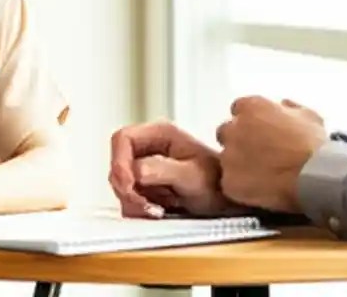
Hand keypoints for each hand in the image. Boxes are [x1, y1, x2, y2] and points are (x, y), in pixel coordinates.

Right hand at [108, 120, 240, 217]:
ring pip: (120, 184)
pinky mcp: (146, 187)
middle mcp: (150, 148)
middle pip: (117, 164)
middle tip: (145, 204)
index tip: (128, 184)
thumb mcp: (192, 176)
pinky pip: (128, 198)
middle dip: (127, 188)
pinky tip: (159, 212)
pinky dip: (138, 209)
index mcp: (160, 134)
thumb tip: (136, 170)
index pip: (122, 138)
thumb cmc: (218, 183)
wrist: (229, 203)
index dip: (119, 161)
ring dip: (134, 201)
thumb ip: (163, 170)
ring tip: (158, 209)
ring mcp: (146, 168)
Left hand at [216, 97, 326, 213]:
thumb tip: (282, 105)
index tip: (260, 129)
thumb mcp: (308, 116)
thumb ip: (290, 108)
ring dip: (239, 165)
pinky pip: (230, 184)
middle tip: (258, 152)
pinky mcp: (229, 183)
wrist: (313, 176)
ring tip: (261, 175)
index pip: (239, 108)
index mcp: (251, 108)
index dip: (250, 120)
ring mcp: (228, 158)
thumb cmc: (313, 142)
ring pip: (227, 159)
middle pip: (226, 132)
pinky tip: (259, 190)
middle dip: (238, 140)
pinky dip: (241, 187)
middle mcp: (233, 130)